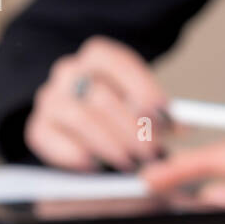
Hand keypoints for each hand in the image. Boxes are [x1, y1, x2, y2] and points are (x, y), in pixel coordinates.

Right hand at [24, 36, 167, 170]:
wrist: (78, 124)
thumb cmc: (119, 113)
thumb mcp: (141, 105)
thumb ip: (160, 112)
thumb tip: (186, 126)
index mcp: (97, 57)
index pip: (118, 63)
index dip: (143, 90)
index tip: (163, 116)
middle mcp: (69, 72)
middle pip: (103, 97)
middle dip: (132, 129)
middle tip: (153, 152)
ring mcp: (50, 99)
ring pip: (81, 119)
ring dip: (110, 145)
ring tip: (130, 163)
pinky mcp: (38, 128)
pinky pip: (53, 141)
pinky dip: (77, 155)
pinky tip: (96, 166)